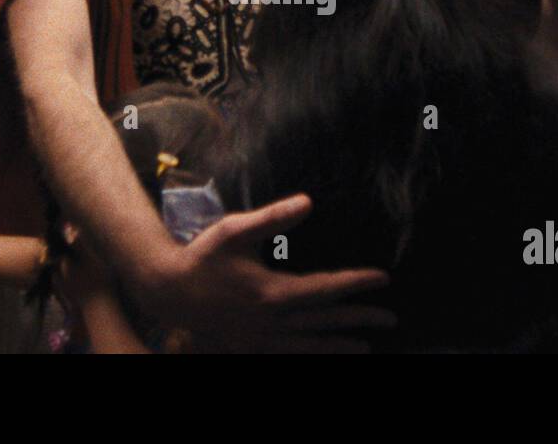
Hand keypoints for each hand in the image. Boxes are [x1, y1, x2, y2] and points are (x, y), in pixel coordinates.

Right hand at [135, 194, 394, 352]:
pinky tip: (322, 353)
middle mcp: (271, 322)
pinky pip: (288, 356)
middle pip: (325, 321)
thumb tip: (308, 201)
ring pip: (310, 346)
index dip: (357, 283)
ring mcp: (260, 340)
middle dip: (360, 319)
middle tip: (389, 318)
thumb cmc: (203, 256)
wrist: (168, 291)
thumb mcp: (236, 230)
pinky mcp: (249, 349)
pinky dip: (310, 355)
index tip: (382, 278)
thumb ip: (274, 218)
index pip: (326, 288)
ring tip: (365, 347)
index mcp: (272, 293)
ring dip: (339, 345)